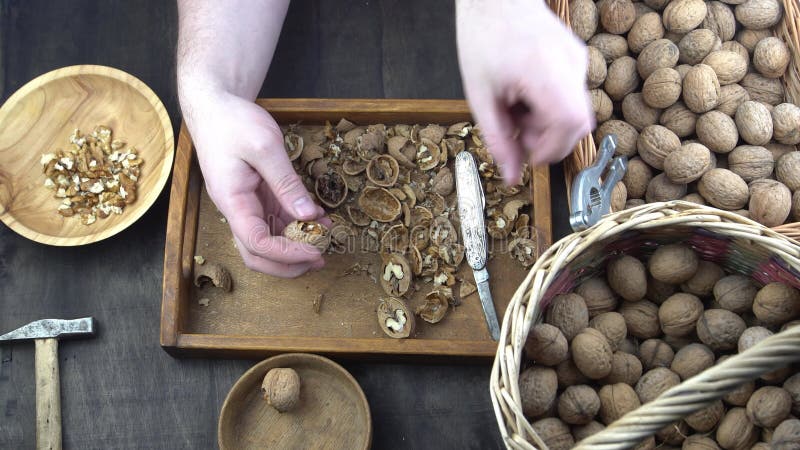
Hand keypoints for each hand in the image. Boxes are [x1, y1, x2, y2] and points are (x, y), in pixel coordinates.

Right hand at [187, 93, 329, 277]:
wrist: (215, 107)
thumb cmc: (233, 122)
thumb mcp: (265, 146)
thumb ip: (286, 182)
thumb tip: (308, 215)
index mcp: (233, 201)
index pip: (257, 243)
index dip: (287, 253)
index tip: (316, 250)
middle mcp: (237, 210)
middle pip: (258, 254)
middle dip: (289, 263)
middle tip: (321, 258)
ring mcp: (247, 205)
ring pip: (269, 240)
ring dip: (296, 245)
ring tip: (327, 238)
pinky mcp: (257, 197)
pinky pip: (276, 220)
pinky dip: (297, 225)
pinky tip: (319, 220)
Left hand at [455, 0, 593, 184]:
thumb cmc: (483, 38)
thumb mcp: (479, 96)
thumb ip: (498, 139)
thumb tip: (511, 176)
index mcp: (544, 71)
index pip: (569, 123)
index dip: (552, 148)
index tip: (528, 155)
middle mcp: (570, 64)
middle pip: (578, 123)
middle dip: (549, 139)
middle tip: (517, 131)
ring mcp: (578, 60)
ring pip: (575, 112)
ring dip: (547, 122)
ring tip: (517, 107)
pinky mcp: (578, 58)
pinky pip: (572, 95)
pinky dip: (550, 105)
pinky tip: (527, 93)